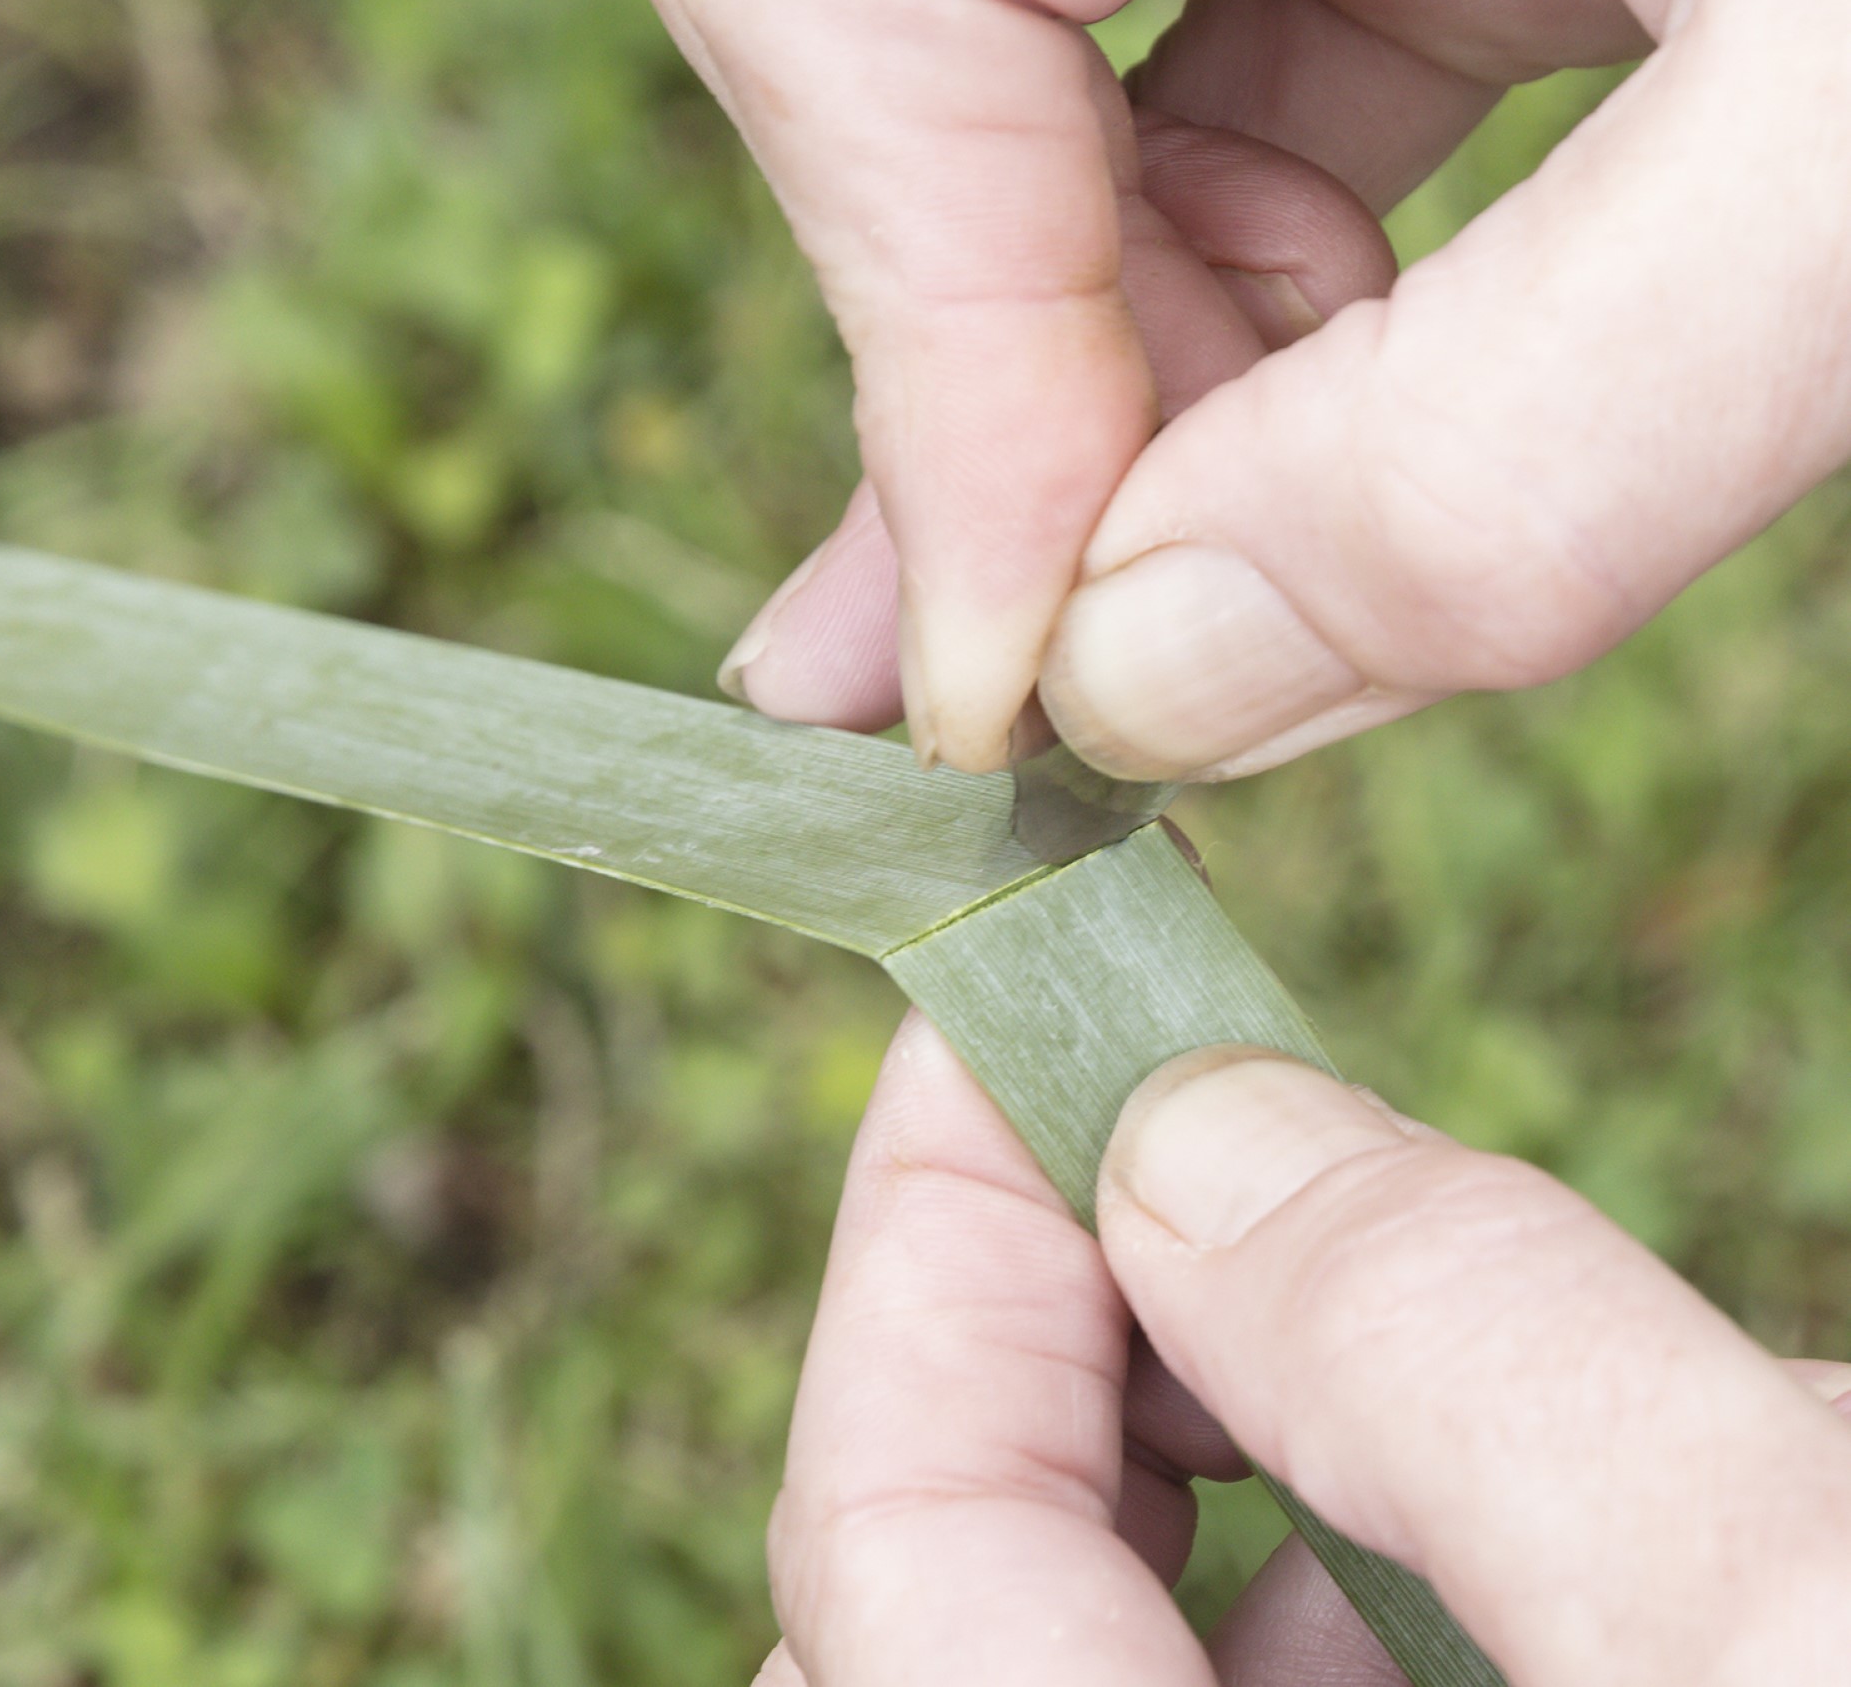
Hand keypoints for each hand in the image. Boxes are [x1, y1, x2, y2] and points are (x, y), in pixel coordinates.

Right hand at [678, 0, 1850, 783]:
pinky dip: (1269, 289)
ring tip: (1137, 651)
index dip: (922, 371)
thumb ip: (1519, 443)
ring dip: (1135, 383)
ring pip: (1088, 93)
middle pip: (936, 65)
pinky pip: (1266, 68)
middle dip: (1012, 408)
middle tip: (1025, 719)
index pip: (851, 14)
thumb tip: (1157, 703)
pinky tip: (1272, 481)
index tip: (1018, 703)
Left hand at [765, 1014, 1850, 1684]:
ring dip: (1238, 1482)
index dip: (921, 1252)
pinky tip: (1541, 1532)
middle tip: (1180, 1130)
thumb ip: (1464, 1354)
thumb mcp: (1813, 1605)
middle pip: (966, 1621)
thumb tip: (1189, 1140)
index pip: (887, 1557)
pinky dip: (1381, 1613)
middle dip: (1065, 1356)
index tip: (996, 1025)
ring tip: (1400, 1326)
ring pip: (1148, 1679)